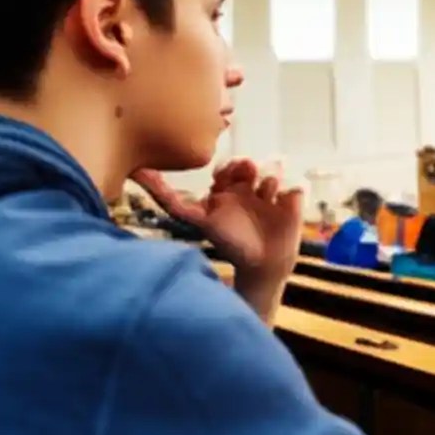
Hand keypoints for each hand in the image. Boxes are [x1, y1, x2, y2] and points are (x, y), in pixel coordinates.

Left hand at [133, 160, 302, 320]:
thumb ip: (174, 201)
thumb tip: (140, 175)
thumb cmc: (227, 243)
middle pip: (249, 168)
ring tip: (266, 185)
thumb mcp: (198, 220)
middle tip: (245, 169)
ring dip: (270, 175)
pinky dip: (291, 189)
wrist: (259, 267)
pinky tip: (283, 196)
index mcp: (228, 190)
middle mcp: (249, 188)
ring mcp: (271, 195)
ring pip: (272, 173)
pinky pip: (295, 188)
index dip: (227, 167)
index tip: (224, 173)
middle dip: (246, 166)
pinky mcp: (291, 203)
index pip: (226, 169)